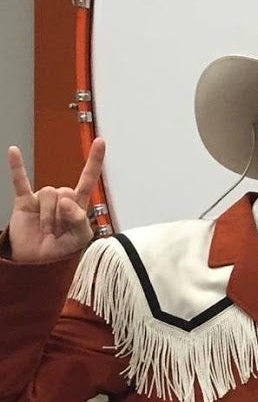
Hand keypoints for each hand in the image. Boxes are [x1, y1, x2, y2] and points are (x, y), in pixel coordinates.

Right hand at [6, 139, 105, 261]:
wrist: (37, 259)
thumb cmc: (62, 246)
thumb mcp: (79, 238)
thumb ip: (78, 221)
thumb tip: (65, 202)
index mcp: (78, 202)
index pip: (88, 177)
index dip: (94, 160)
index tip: (100, 141)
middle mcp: (61, 196)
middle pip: (64, 192)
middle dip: (61, 216)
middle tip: (58, 232)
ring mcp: (42, 198)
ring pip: (48, 194)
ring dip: (47, 217)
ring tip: (46, 230)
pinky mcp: (24, 201)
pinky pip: (20, 181)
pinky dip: (17, 166)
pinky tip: (14, 150)